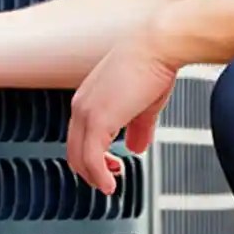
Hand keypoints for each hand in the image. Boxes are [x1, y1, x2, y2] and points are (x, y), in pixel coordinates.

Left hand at [67, 29, 180, 194]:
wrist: (158, 47)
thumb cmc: (154, 66)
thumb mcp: (144, 104)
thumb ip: (138, 128)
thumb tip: (137, 148)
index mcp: (89, 98)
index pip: (80, 137)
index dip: (93, 157)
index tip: (112, 165)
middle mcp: (82, 105)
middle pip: (74, 151)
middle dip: (91, 171)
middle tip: (110, 181)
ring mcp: (86, 113)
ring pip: (79, 157)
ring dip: (94, 177)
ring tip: (110, 186)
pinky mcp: (97, 120)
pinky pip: (91, 158)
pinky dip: (99, 176)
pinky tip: (110, 184)